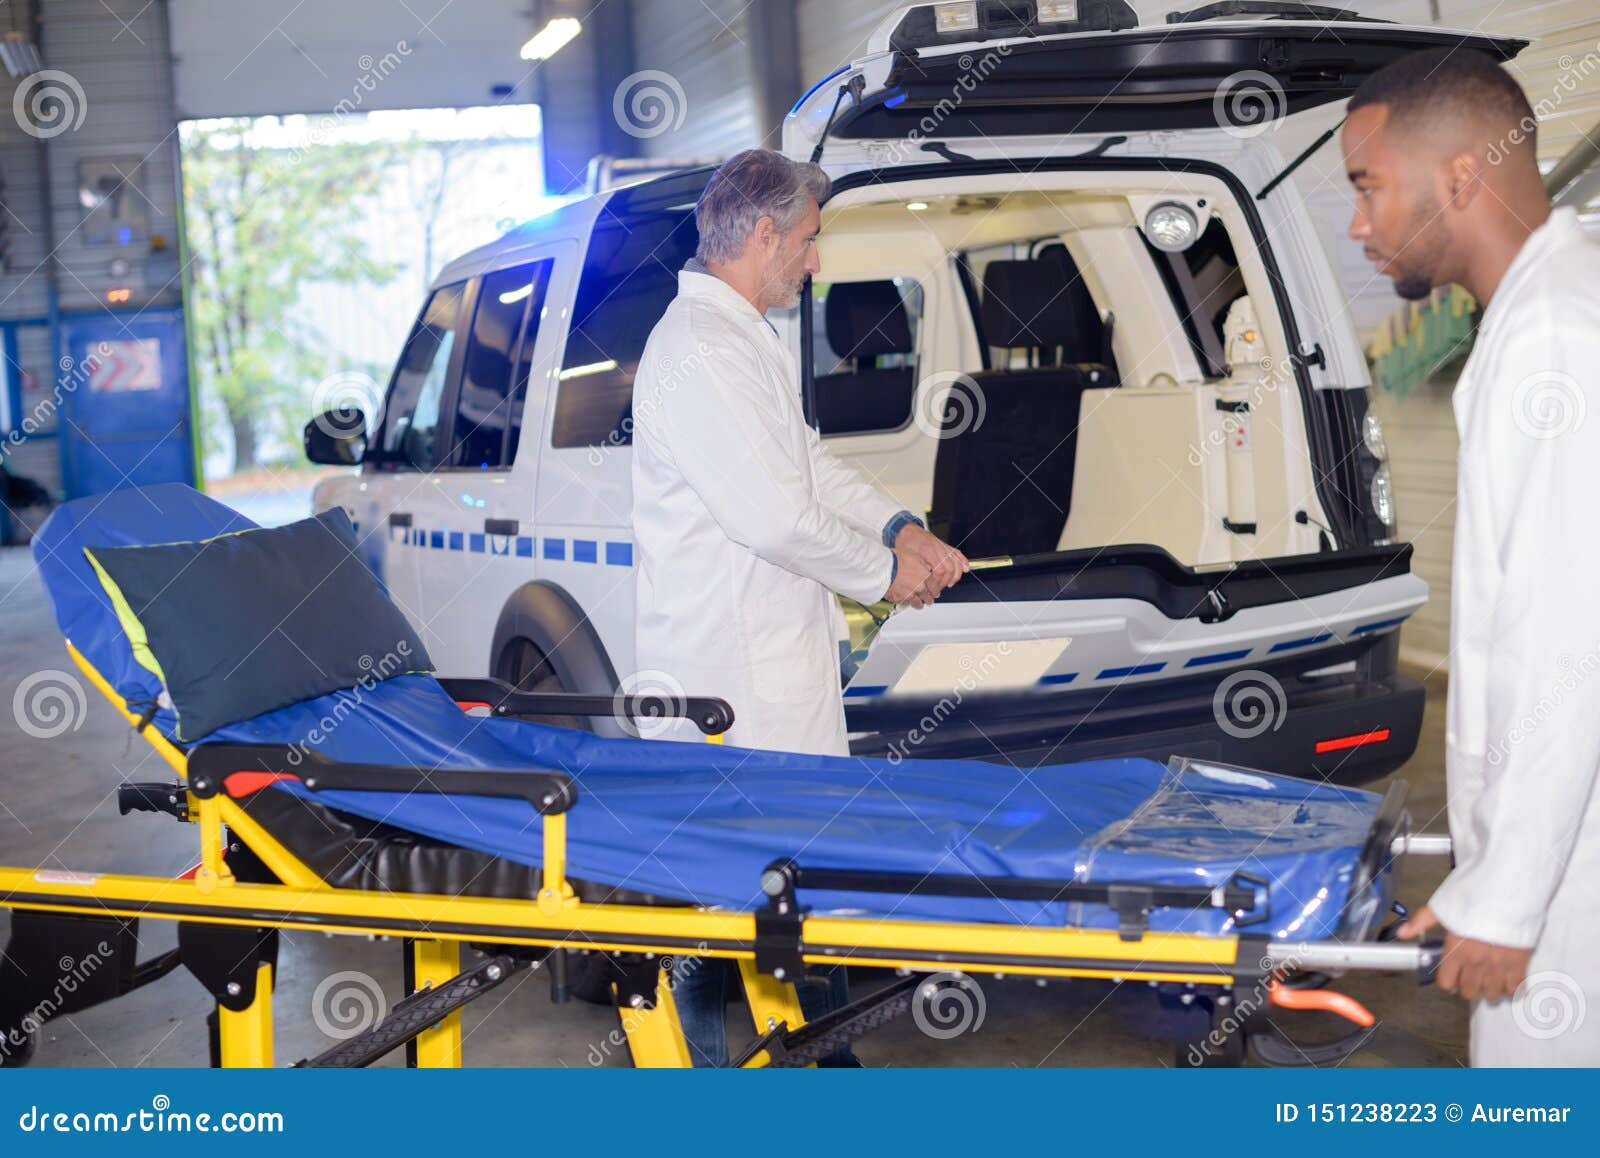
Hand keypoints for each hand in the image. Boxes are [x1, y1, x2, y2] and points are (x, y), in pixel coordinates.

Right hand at [884, 546, 934, 607]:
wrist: (883, 567)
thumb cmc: (897, 559)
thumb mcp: (915, 555)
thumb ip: (923, 564)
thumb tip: (927, 567)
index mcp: (926, 577)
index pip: (935, 588)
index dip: (935, 590)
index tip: (934, 592)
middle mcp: (920, 588)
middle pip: (928, 598)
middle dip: (928, 598)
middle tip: (928, 599)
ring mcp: (909, 595)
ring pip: (917, 604)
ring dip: (918, 604)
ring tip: (918, 604)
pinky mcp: (898, 599)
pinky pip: (904, 604)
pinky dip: (905, 602)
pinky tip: (905, 600)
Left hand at [894, 523, 967, 596]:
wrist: (906, 529)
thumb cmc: (904, 542)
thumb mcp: (906, 556)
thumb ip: (916, 568)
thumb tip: (923, 584)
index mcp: (927, 551)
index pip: (939, 571)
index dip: (937, 583)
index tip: (932, 590)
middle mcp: (937, 548)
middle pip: (949, 568)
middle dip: (945, 582)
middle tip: (938, 590)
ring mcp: (942, 546)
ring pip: (956, 562)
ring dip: (955, 575)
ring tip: (949, 584)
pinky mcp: (944, 545)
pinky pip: (957, 553)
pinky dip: (963, 561)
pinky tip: (965, 569)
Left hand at [1399, 905, 1532, 1001]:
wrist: (1506, 892)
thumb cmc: (1476, 896)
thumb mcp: (1442, 906)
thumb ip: (1421, 922)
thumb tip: (1403, 932)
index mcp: (1455, 950)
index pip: (1446, 982)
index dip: (1447, 981)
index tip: (1450, 977)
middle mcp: (1476, 961)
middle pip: (1469, 991)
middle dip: (1467, 986)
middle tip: (1469, 976)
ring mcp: (1498, 964)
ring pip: (1491, 993)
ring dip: (1488, 988)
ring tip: (1487, 977)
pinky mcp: (1519, 963)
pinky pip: (1514, 988)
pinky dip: (1509, 987)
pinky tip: (1505, 978)